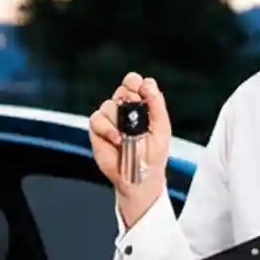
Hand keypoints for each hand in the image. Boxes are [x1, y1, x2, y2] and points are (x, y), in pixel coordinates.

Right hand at [88, 72, 172, 227]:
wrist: (140, 177)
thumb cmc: (153, 154)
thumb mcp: (162, 129)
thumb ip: (157, 105)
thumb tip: (148, 84)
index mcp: (142, 105)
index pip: (135, 82)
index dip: (135, 82)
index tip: (141, 90)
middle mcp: (125, 109)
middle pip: (121, 89)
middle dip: (128, 100)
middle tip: (136, 115)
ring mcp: (111, 119)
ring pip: (109, 105)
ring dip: (118, 119)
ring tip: (127, 136)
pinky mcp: (98, 130)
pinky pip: (97, 120)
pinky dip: (107, 129)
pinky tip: (117, 139)